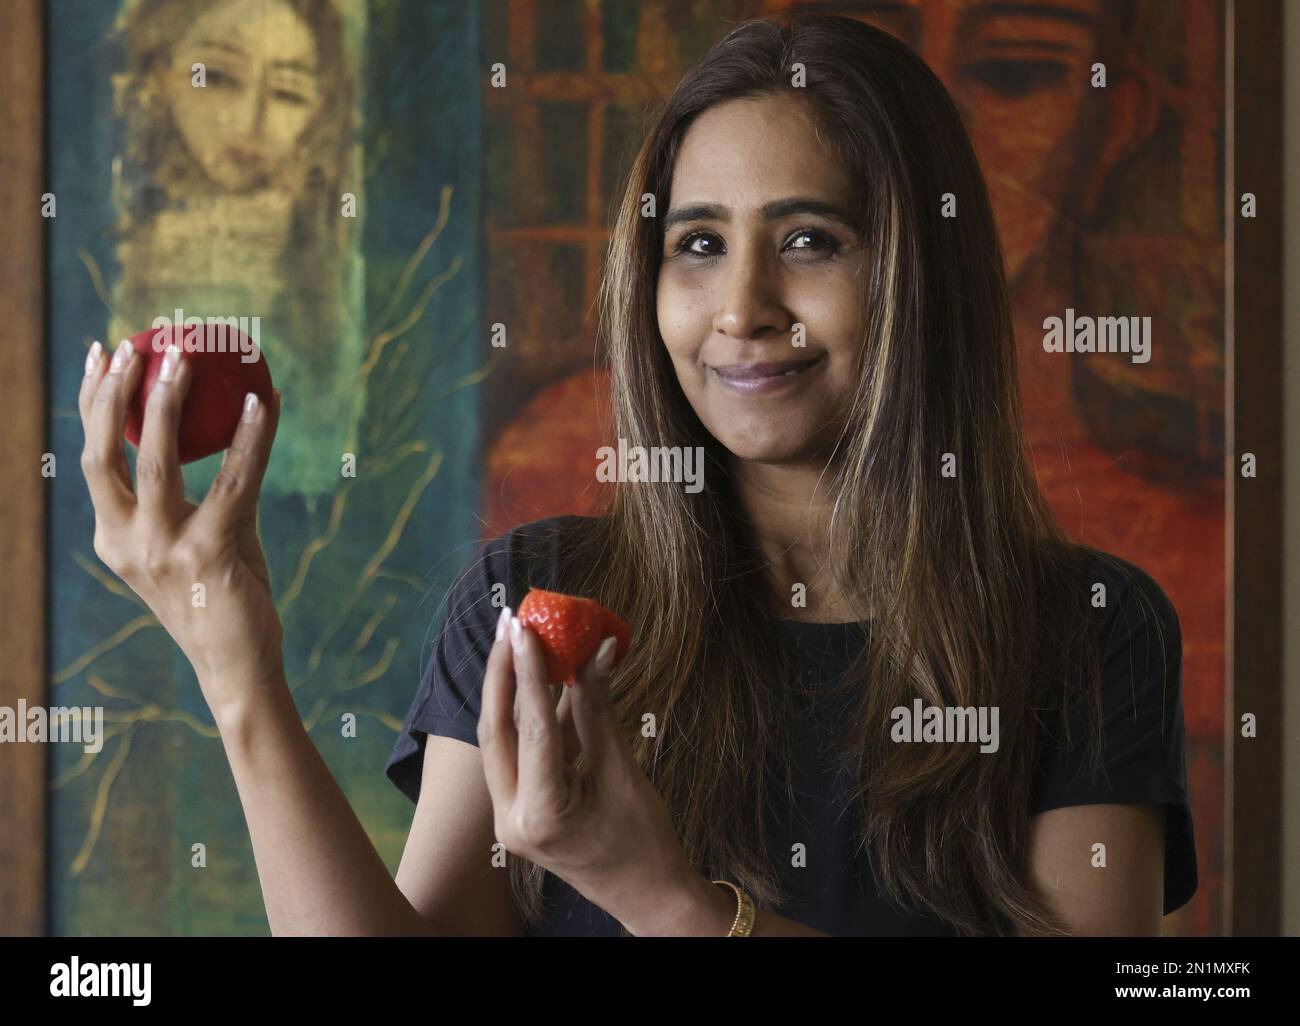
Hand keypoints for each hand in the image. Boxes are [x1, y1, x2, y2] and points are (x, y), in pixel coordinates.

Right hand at [78, 339, 284, 716]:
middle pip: (104, 453)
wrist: (238, 665)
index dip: (94, 401)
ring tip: (184, 356)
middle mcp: (126, 540)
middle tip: (136, 343)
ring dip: (167, 402)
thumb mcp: (208, 535)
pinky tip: (260, 403)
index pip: (93, 457)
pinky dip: (247, 438)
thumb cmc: (224, 596)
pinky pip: (231, 482)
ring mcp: (162, 550)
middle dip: (114, 392)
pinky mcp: (208, 554)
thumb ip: (218, 484)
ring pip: (155, 461)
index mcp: (114, 535)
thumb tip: (250, 410)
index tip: (103, 354)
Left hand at [477, 606, 714, 934]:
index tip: (525, 628)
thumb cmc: (644, 841)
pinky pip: (519, 754)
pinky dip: (530, 717)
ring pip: (503, 741)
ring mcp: (510, 818)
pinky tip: (540, 678)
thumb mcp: (622, 771)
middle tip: (509, 625)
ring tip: (519, 639)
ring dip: (512, 691)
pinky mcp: (520, 810)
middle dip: (503, 674)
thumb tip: (595, 649)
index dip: (529, 673)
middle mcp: (511, 819)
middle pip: (497, 731)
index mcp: (539, 814)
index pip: (530, 730)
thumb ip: (598, 709)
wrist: (647, 896)